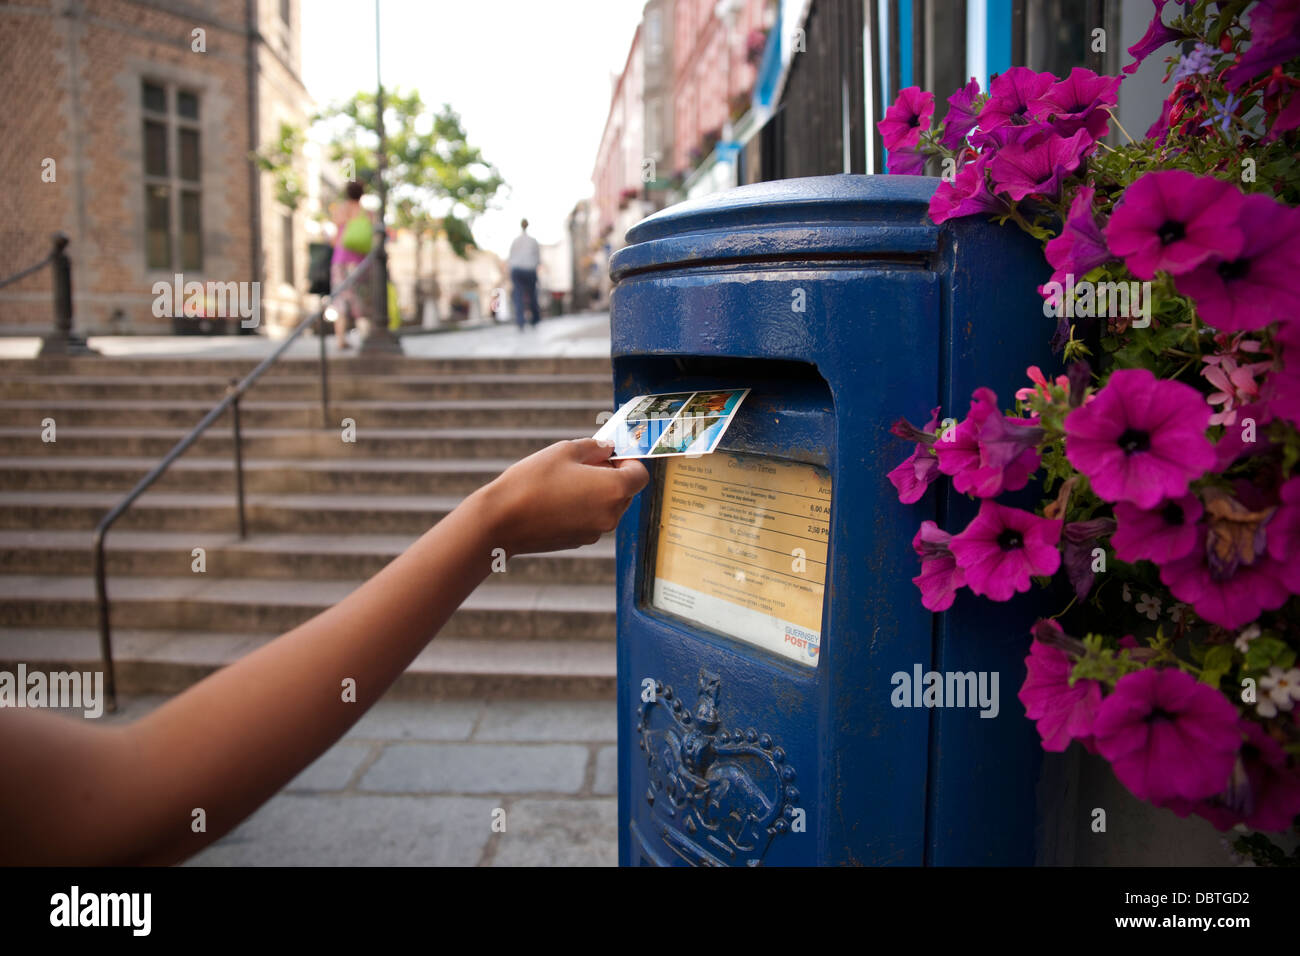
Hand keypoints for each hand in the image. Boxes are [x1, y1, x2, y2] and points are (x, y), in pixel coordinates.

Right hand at [475, 439, 648, 555]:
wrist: (501, 521)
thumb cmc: (532, 482)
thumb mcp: (564, 451)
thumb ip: (594, 447)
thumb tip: (607, 448)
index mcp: (614, 490)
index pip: (640, 475)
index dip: (628, 461)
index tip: (609, 455)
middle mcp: (611, 515)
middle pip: (626, 492)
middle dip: (611, 476)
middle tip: (584, 464)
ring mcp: (596, 532)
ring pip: (608, 506)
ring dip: (597, 492)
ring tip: (565, 481)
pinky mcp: (580, 542)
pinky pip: (592, 520)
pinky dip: (583, 508)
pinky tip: (557, 500)